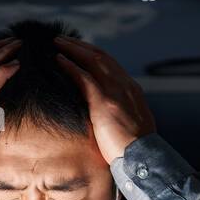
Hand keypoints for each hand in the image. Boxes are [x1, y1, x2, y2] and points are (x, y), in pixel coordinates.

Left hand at [53, 36, 155, 163]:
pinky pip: (84, 77)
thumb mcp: (130, 126)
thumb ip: (119, 114)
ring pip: (93, 59)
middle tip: (65, 39)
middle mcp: (125, 85)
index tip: (80, 51)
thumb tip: (106, 118)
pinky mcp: (104, 102)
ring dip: (74, 48)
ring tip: (58, 42)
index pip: (111, 65)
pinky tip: (59, 60)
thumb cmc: (133, 151)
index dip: (94, 56)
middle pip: (102, 56)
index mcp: (132, 90)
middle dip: (82, 45)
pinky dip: (71, 66)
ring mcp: (116, 91)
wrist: (142, 159)